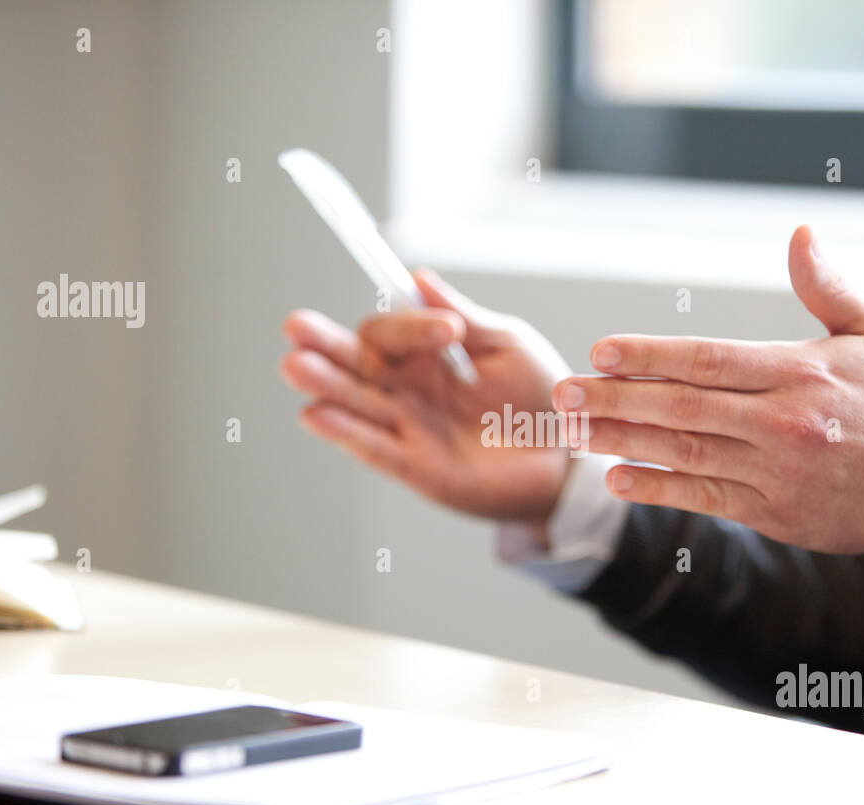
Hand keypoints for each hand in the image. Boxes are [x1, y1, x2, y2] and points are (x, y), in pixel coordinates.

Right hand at [280, 271, 573, 521]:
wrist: (567, 457)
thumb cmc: (540, 398)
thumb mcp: (509, 347)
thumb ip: (468, 317)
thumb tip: (420, 278)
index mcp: (426, 355)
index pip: (392, 330)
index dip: (411, 326)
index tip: (450, 330)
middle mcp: (407, 389)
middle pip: (354, 362)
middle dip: (325, 344)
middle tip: (297, 325)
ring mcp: (407, 427)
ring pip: (355, 402)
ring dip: (325, 384)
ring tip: (296, 365)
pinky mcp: (415, 467)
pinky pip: (373, 448)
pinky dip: (345, 431)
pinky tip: (316, 414)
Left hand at [553, 225, 863, 553]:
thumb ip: (826, 286)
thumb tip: (800, 232)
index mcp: (800, 374)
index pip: (708, 359)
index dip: (649, 355)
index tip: (601, 350)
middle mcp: (782, 424)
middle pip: (682, 407)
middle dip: (616, 399)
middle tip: (563, 393)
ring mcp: (777, 473)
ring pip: (685, 453)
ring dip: (623, 441)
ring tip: (574, 431)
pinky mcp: (776, 514)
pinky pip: (706, 499)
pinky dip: (659, 489)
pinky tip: (617, 478)